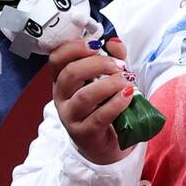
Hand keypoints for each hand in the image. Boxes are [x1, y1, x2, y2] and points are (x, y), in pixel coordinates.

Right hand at [50, 36, 136, 164]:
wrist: (105, 143)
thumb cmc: (104, 105)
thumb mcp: (108, 77)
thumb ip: (112, 57)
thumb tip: (115, 42)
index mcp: (62, 79)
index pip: (57, 59)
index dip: (74, 48)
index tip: (96, 44)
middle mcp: (61, 97)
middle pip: (70, 74)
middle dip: (97, 64)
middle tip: (118, 66)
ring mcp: (70, 116)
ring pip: (85, 96)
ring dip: (109, 84)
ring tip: (126, 81)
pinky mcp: (84, 133)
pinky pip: (100, 116)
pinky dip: (116, 103)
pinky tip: (128, 96)